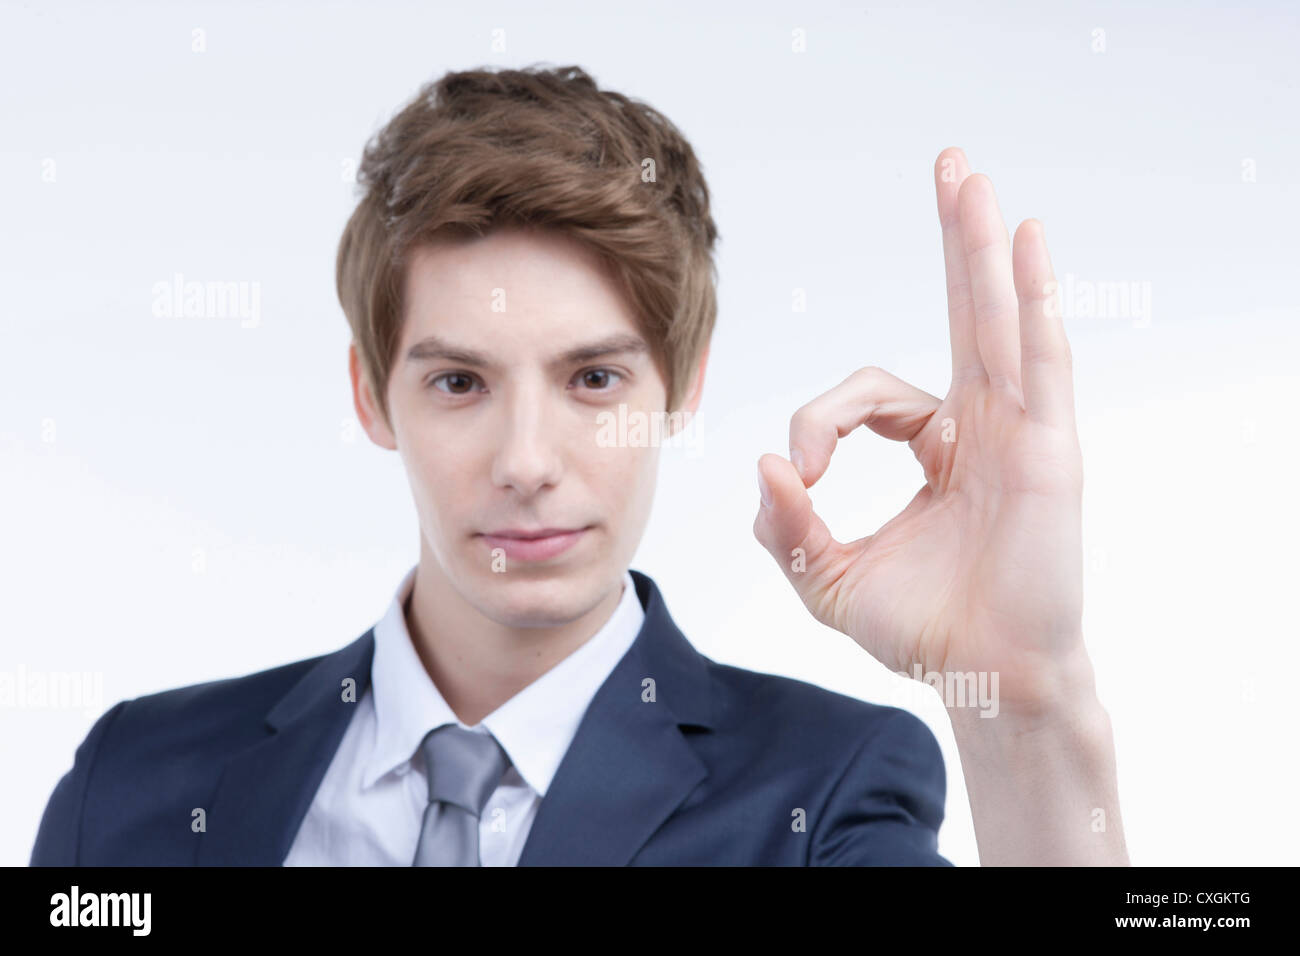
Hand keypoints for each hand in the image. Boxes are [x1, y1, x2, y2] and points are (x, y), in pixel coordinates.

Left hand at [754, 147, 1090, 718]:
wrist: (985, 680)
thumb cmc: (922, 630)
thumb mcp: (828, 579)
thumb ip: (786, 527)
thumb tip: (760, 465)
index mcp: (938, 447)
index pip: (868, 394)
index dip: (820, 421)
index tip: (799, 473)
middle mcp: (982, 425)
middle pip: (961, 312)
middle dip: (951, 239)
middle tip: (946, 164)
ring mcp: (1020, 431)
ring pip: (997, 321)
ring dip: (981, 246)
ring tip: (969, 178)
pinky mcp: (1048, 450)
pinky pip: (1039, 362)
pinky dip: (1031, 301)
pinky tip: (1024, 241)